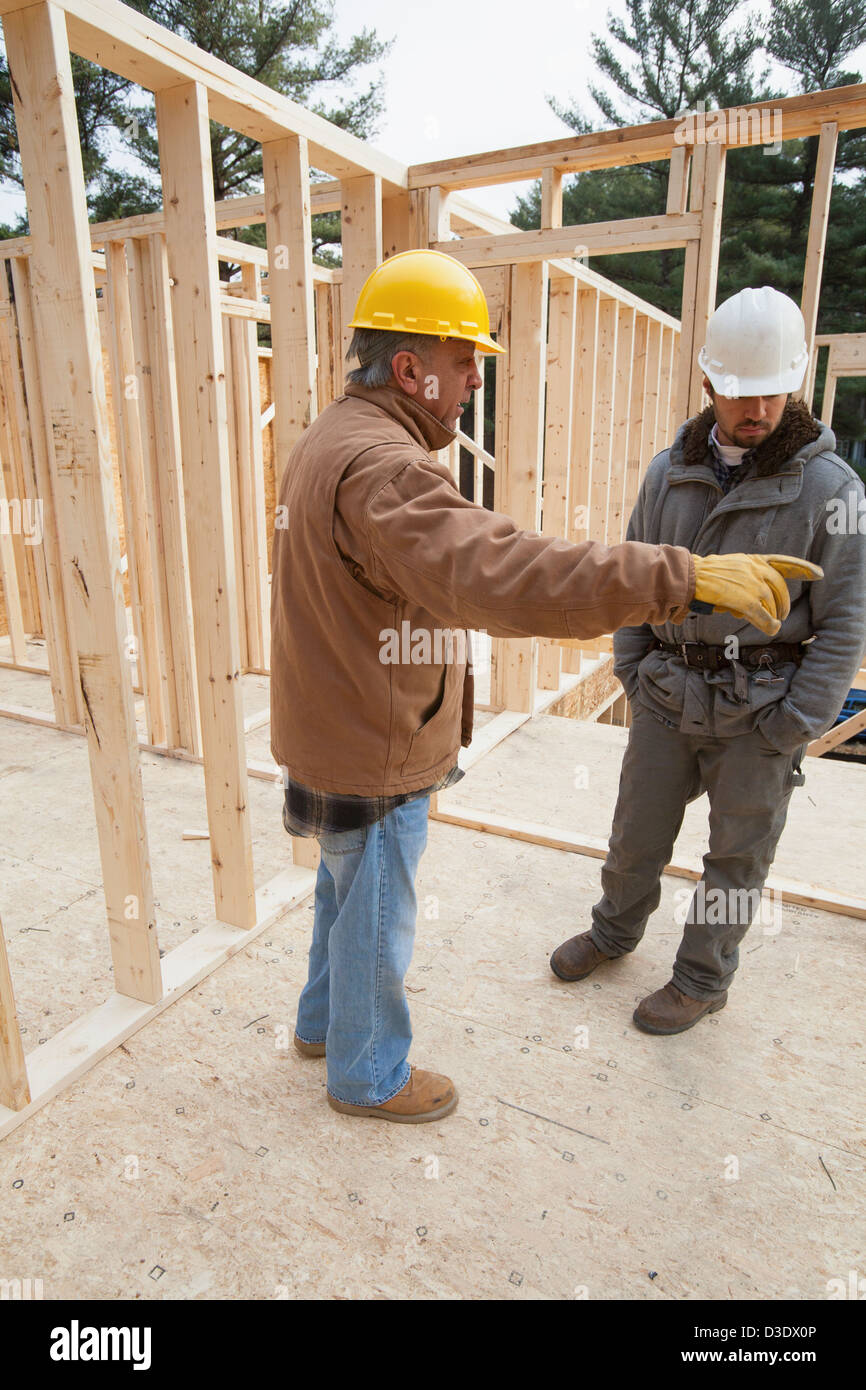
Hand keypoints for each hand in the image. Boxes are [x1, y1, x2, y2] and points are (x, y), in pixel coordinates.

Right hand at [691, 553, 823, 636]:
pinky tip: (771, 629)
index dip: (804, 569)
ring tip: (772, 623)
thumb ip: (748, 576)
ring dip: (774, 617)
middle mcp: (757, 570)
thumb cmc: (705, 574)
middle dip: (784, 604)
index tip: (819, 574)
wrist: (690, 576)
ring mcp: (753, 585)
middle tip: (781, 615)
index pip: (785, 562)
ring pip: (773, 605)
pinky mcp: (746, 601)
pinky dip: (769, 624)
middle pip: (781, 590)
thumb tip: (757, 598)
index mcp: (754, 560)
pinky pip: (763, 617)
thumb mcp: (733, 566)